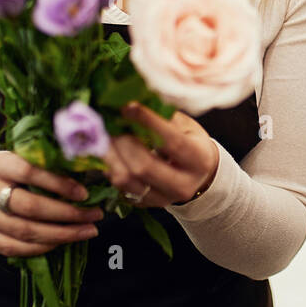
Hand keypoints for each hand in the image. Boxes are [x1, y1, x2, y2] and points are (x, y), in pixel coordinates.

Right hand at [0, 151, 100, 256]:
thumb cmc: (14, 171)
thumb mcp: (27, 160)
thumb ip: (51, 168)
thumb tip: (88, 184)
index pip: (29, 172)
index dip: (59, 184)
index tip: (85, 194)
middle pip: (29, 207)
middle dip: (67, 214)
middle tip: (94, 216)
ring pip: (23, 231)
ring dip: (60, 234)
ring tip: (85, 231)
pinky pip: (11, 248)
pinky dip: (40, 248)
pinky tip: (61, 242)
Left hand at [103, 101, 219, 207]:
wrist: (200, 176)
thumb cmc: (191, 143)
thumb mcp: (186, 127)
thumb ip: (163, 117)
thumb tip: (132, 100)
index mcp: (199, 159)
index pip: (171, 141)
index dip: (147, 123)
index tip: (127, 106)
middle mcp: (184, 184)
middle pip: (144, 166)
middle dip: (122, 142)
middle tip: (110, 125)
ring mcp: (165, 199)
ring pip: (128, 181)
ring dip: (110, 157)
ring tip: (105, 138)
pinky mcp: (148, 205)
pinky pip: (120, 189)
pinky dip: (110, 169)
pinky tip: (110, 154)